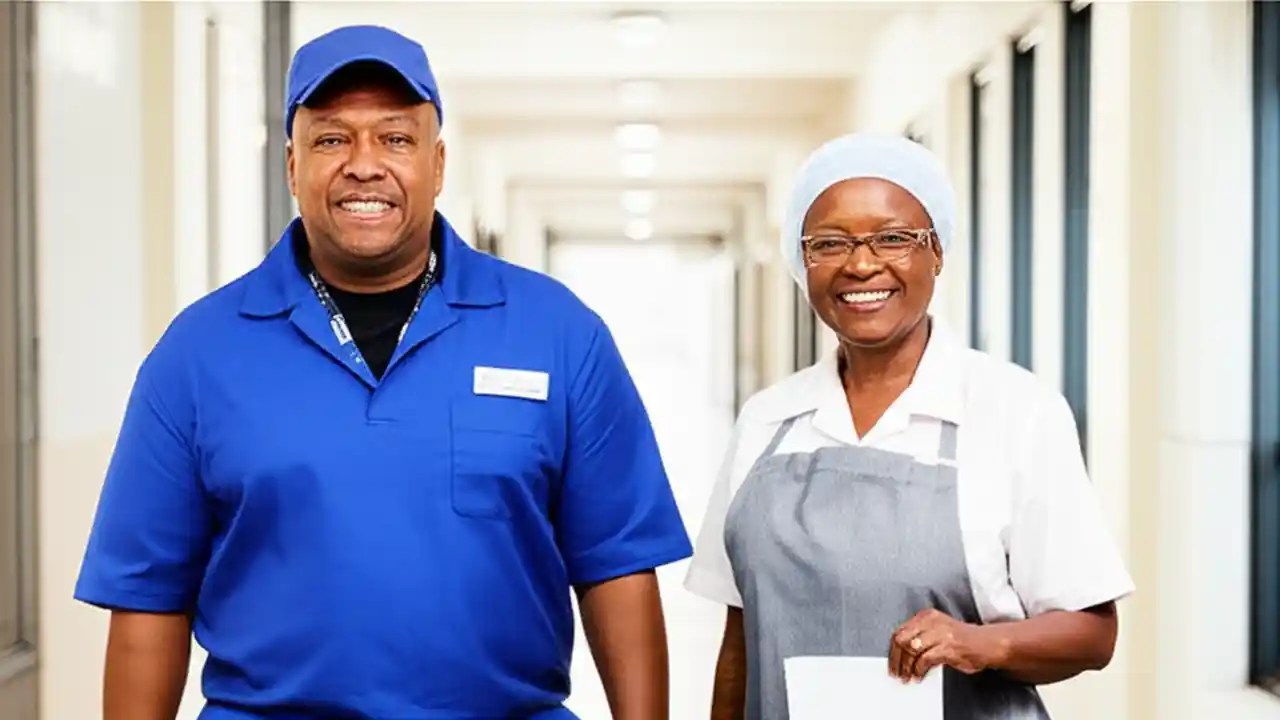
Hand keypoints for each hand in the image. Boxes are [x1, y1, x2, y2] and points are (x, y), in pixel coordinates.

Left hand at [888, 609, 1003, 682]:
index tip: (891, 663)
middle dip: (896, 659)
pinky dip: (919, 670)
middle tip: (896, 673)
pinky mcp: (949, 647)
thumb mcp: (937, 630)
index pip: (900, 632)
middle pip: (902, 640)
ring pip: (911, 649)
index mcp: (927, 616)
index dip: (892, 650)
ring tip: (907, 676)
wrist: (988, 643)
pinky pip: (925, 659)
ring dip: (906, 667)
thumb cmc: (962, 640)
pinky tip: (919, 675)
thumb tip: (899, 653)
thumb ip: (920, 636)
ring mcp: (941, 633)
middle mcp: (932, 622)